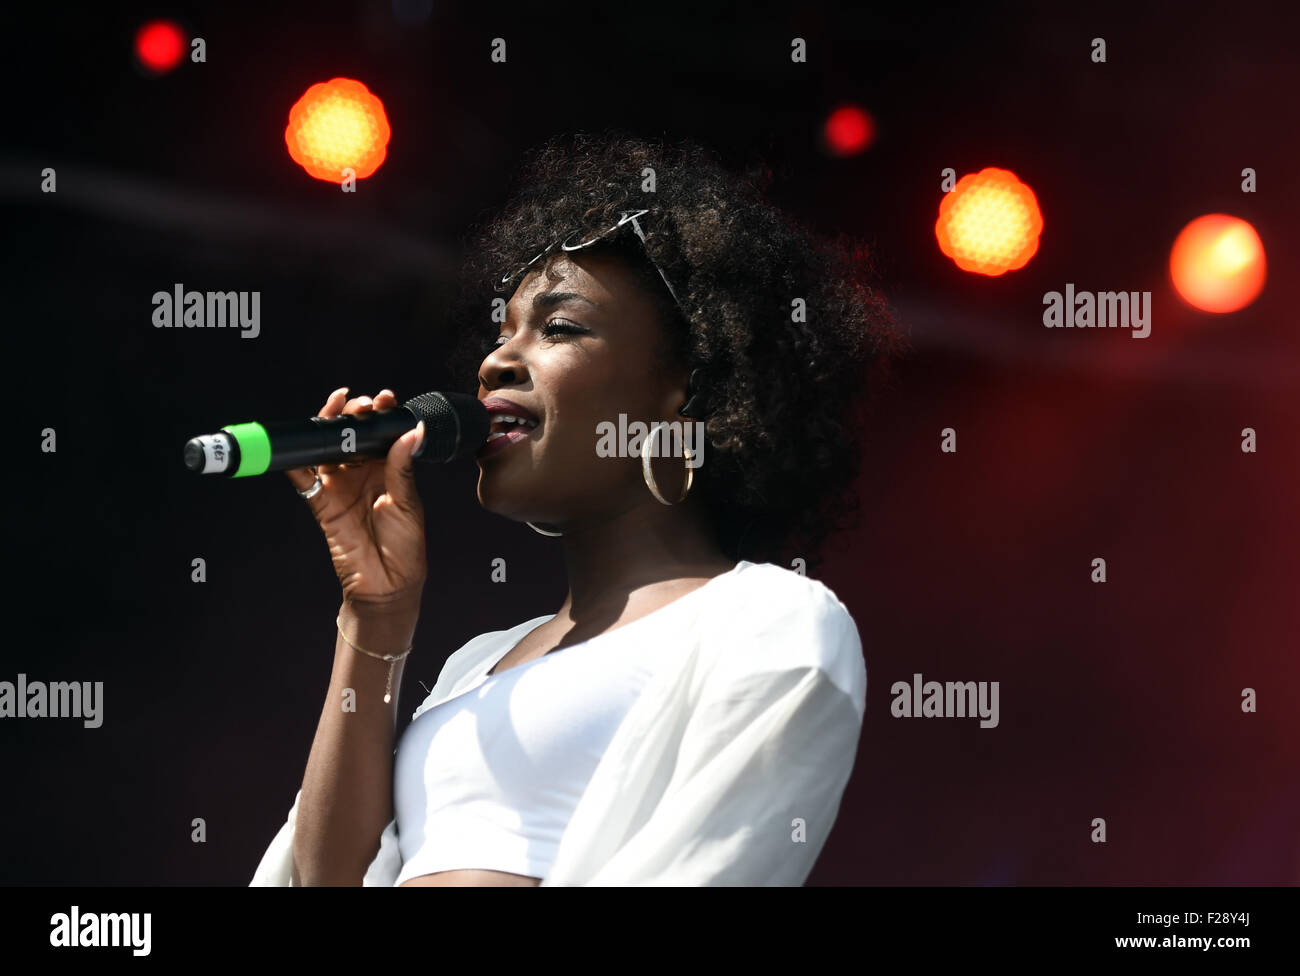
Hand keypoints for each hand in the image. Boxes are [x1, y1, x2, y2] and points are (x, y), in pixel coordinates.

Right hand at [284, 388, 426, 606]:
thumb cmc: (405, 547)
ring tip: (334, 410)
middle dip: (353, 415)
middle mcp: (363, 473)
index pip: (382, 434)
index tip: (384, 399)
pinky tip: (296, 445)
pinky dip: (295, 461)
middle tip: (360, 404)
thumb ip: (402, 467)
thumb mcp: (407, 503)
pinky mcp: (321, 502)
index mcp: (389, 470)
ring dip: (327, 428)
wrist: (386, 584)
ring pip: (327, 449)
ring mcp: (340, 486)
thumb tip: (411, 432)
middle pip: (351, 436)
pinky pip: (304, 478)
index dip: (381, 414)